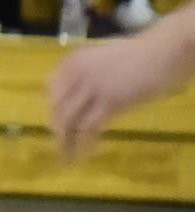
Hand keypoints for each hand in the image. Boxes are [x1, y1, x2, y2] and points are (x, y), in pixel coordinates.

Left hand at [48, 35, 181, 159]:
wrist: (161, 53)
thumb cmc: (137, 54)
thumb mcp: (100, 56)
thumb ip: (85, 71)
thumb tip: (76, 92)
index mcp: (72, 61)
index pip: (51, 89)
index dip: (52, 109)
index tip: (55, 123)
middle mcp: (76, 74)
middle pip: (57, 107)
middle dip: (57, 130)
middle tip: (59, 146)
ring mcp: (92, 88)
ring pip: (70, 120)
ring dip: (66, 142)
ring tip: (67, 158)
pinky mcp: (111, 102)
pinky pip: (90, 127)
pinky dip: (85, 143)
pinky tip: (85, 153)